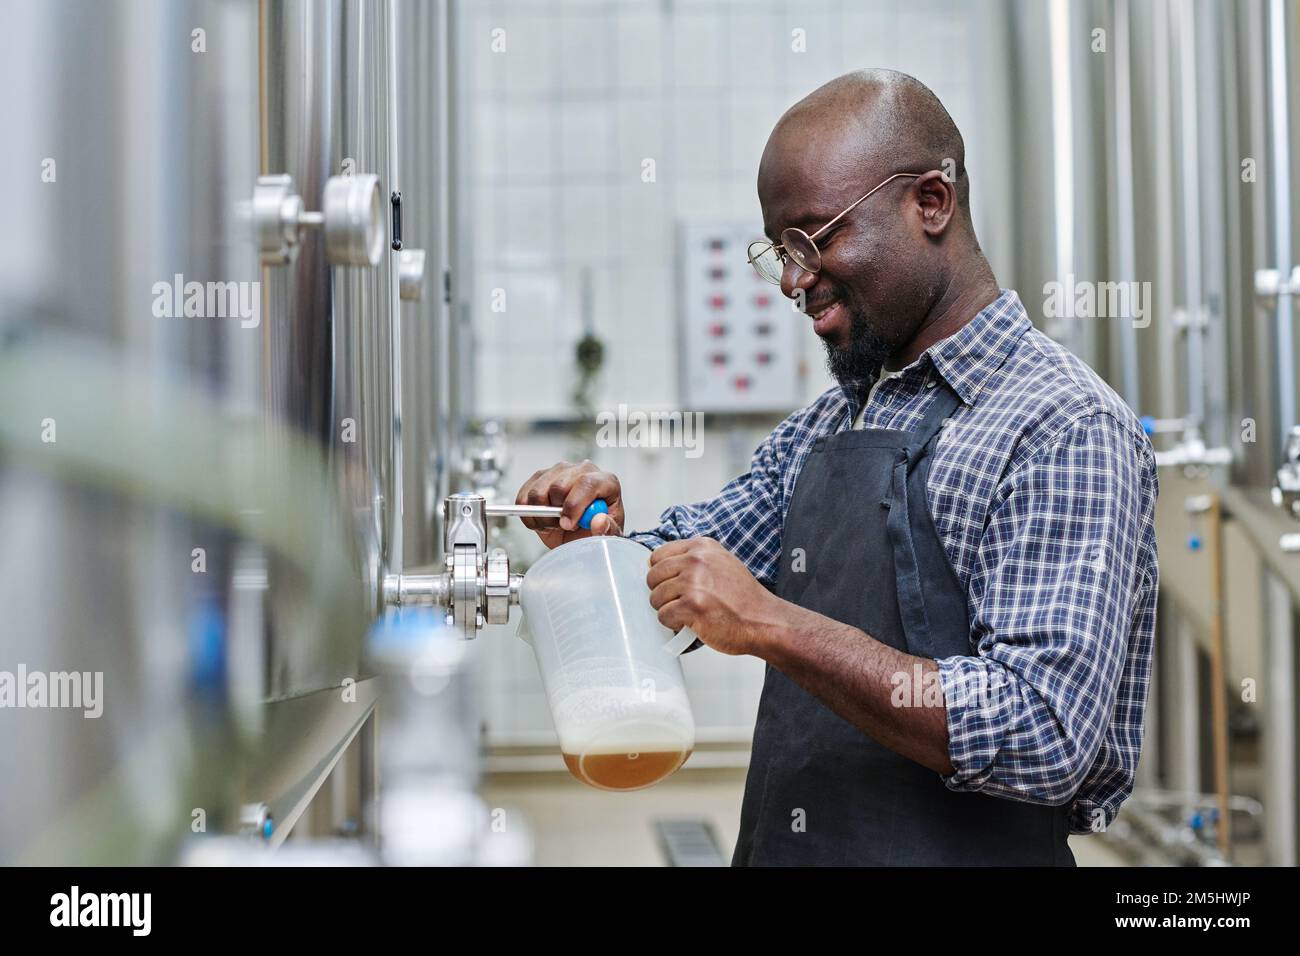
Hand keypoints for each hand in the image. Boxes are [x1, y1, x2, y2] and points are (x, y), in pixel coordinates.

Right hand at [515, 459, 623, 548]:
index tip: (567, 525)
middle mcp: (582, 470)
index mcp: (604, 481)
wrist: (580, 531)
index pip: (587, 483)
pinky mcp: (540, 478)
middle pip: (559, 486)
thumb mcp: (609, 535)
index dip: (574, 505)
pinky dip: (528, 515)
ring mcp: (559, 471)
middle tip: (563, 526)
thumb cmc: (596, 528)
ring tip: (555, 523)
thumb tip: (598, 521)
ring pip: (538, 492)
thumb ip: (608, 530)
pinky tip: (543, 520)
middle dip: (556, 513)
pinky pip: (523, 497)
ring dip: (542, 515)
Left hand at [646, 537, 781, 655]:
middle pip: (653, 576)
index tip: (671, 585)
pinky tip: (691, 623)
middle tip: (680, 603)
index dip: (661, 574)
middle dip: (662, 593)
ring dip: (668, 610)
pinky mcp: (692, 606)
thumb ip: (693, 561)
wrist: (764, 621)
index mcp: (702, 547)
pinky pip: (663, 616)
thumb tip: (660, 566)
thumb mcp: (721, 564)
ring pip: (655, 598)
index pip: (658, 556)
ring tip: (689, 613)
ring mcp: (694, 582)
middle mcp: (697, 560)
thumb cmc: (744, 599)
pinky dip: (673, 624)